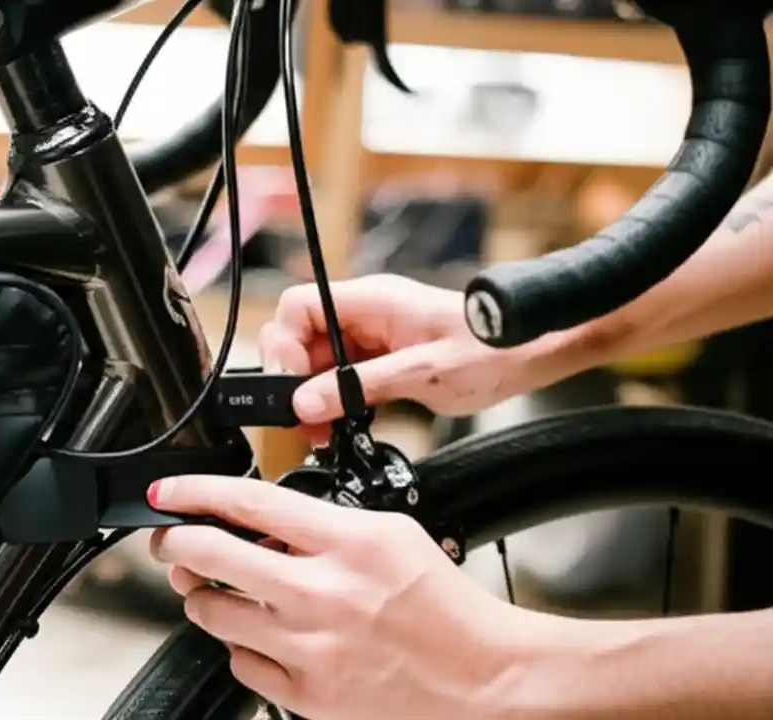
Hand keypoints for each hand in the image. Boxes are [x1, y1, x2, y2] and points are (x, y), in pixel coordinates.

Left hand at [148, 475, 560, 719]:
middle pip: (208, 555)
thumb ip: (320, 523)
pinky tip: (265, 634)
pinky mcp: (307, 696)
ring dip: (204, 595)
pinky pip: (239, 663)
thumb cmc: (442, 605)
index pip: (247, 503)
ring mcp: (310, 650)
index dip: (192, 492)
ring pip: (210, 612)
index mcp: (348, 543)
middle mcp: (322, 594)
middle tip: (172, 540)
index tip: (167, 493)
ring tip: (221, 589)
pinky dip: (242, 645)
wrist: (483, 677)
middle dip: (175, 542)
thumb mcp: (389, 533)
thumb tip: (253, 526)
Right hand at [258, 275, 543, 441]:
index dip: (285, 343)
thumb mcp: (423, 374)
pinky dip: (336, 399)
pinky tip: (342, 423)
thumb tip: (306, 401)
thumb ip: (360, 387)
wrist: (536, 351)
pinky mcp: (384, 355)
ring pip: (319, 360)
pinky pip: (343, 374)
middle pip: (302, 336)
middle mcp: (367, 313)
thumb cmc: (494, 351)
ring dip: (314, 395)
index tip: (293, 384)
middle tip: (304, 417)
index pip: (299, 306)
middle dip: (295, 378)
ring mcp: (374, 333)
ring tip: (322, 429)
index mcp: (373, 301)